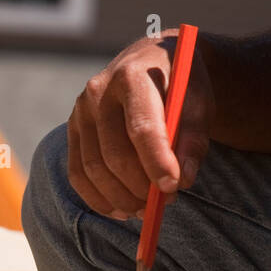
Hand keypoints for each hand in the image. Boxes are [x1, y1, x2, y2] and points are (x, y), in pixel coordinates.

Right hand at [68, 30, 215, 218]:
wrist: (152, 61)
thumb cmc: (179, 84)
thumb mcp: (197, 101)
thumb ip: (192, 139)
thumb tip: (182, 181)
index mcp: (132, 76)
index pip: (141, 127)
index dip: (157, 161)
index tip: (173, 186)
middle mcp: (98, 90)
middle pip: (115, 153)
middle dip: (141, 185)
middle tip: (167, 201)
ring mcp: (80, 110)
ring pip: (94, 168)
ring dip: (122, 197)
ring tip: (148, 208)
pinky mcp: (73, 129)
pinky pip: (78, 173)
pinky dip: (99, 198)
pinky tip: (122, 209)